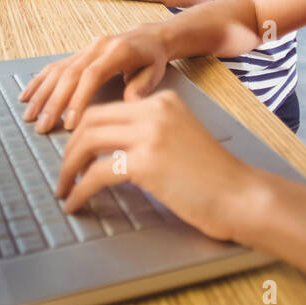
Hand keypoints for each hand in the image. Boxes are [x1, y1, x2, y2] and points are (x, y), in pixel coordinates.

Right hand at [19, 25, 169, 132]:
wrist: (149, 37)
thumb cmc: (152, 59)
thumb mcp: (155, 72)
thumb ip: (141, 88)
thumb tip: (129, 105)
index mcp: (117, 51)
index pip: (92, 75)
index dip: (78, 99)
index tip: (69, 123)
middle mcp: (97, 46)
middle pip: (70, 74)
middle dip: (54, 102)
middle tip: (42, 126)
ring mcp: (85, 48)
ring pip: (58, 70)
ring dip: (42, 94)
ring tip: (30, 116)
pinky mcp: (78, 53)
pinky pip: (54, 66)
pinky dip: (39, 82)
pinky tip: (27, 96)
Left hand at [55, 91, 261, 241]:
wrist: (242, 195)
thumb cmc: (216, 177)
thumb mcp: (182, 139)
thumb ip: (153, 135)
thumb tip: (114, 151)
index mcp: (163, 101)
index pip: (108, 109)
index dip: (83, 132)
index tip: (74, 153)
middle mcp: (154, 111)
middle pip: (91, 120)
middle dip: (69, 148)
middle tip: (62, 172)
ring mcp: (150, 134)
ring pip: (88, 142)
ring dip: (68, 167)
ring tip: (63, 188)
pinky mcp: (146, 163)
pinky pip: (96, 173)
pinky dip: (79, 189)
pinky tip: (75, 203)